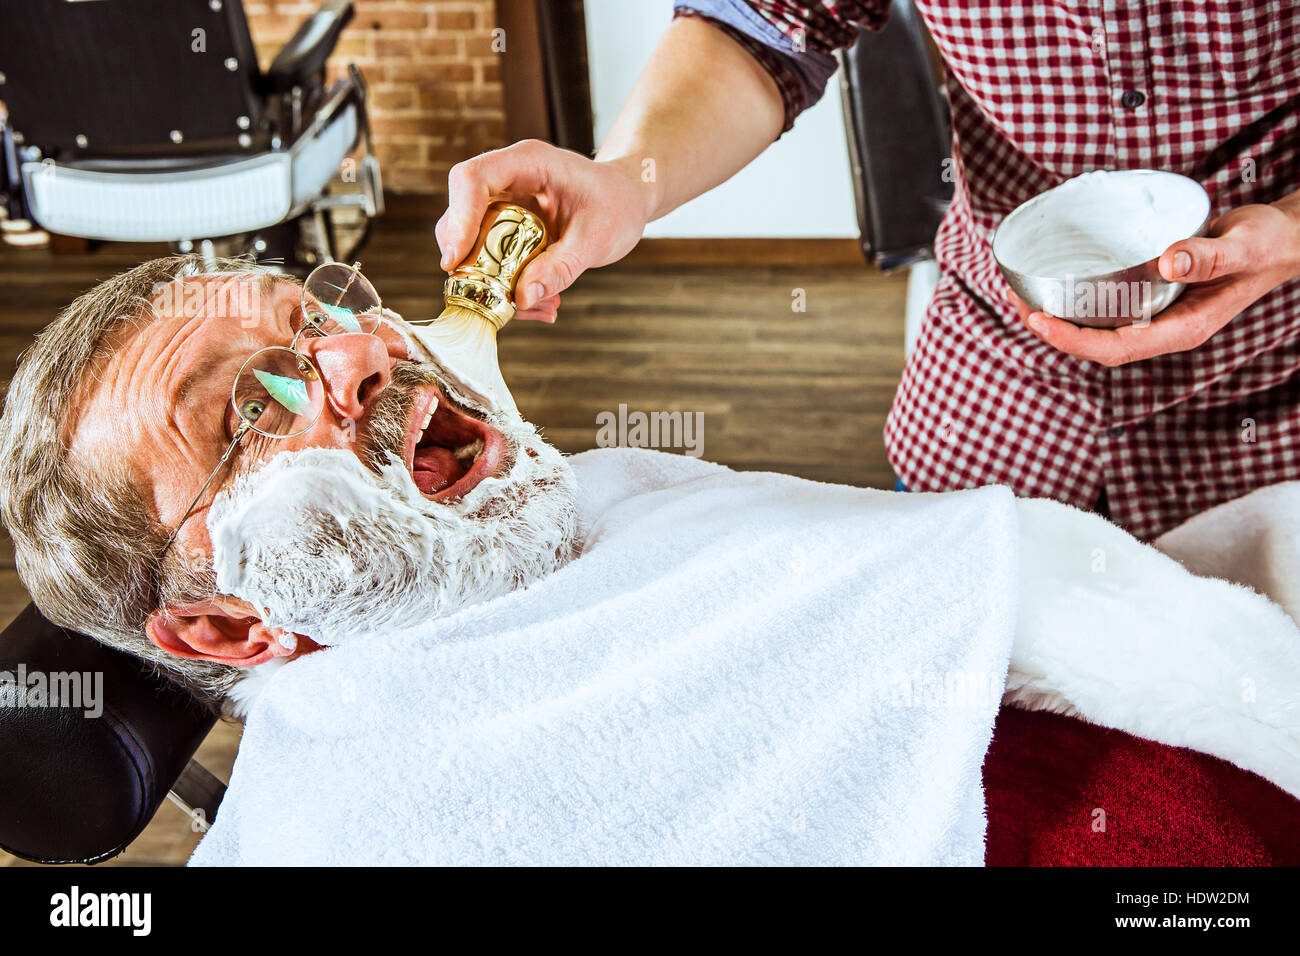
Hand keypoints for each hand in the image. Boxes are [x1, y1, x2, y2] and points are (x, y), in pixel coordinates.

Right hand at [435, 139, 654, 322]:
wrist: (627, 200)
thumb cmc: (617, 205)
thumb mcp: (597, 239)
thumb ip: (560, 267)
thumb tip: (521, 299)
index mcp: (527, 162)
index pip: (471, 179)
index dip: (458, 218)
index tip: (455, 260)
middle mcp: (507, 180)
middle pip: (460, 215)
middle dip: (467, 261)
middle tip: (490, 295)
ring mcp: (504, 205)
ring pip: (471, 243)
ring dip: (492, 281)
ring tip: (536, 306)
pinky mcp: (507, 228)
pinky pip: (492, 259)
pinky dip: (509, 287)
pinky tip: (540, 304)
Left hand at [1008, 200, 1299, 365]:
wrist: (1279, 242)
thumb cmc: (1265, 246)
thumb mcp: (1244, 246)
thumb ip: (1210, 255)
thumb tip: (1169, 261)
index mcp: (1183, 328)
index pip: (1116, 348)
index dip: (1073, 340)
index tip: (1039, 321)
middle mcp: (1163, 327)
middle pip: (1096, 344)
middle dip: (1052, 330)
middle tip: (1015, 301)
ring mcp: (1156, 315)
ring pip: (1096, 327)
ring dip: (1057, 317)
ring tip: (1020, 293)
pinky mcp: (1150, 297)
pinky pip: (1105, 307)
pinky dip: (1076, 299)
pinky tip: (1054, 281)